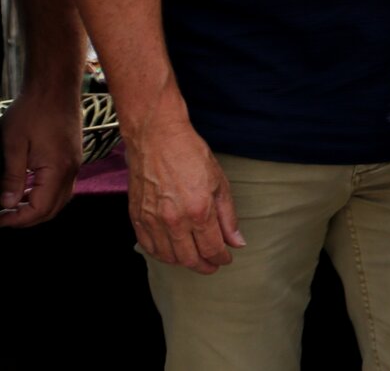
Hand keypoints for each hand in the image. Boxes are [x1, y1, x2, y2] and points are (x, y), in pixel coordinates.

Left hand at [0, 83, 83, 226]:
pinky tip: (26, 190)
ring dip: (37, 208)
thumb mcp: (12, 145)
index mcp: (57, 169)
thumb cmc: (33, 110)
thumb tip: (7, 204)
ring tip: (12, 206)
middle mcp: (71, 169)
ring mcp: (74, 163)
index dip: (17, 219)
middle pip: (53, 209)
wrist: (55, 87)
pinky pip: (61, 186)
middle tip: (3, 218)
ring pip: (59, 199)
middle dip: (28, 218)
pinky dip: (44, 195)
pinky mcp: (71, 156)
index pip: (40, 208)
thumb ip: (12, 177)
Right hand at [126, 120, 243, 273]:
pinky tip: (172, 252)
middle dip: (205, 266)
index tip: (227, 258)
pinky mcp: (137, 218)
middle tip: (213, 265)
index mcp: (198, 211)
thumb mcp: (219, 183)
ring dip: (184, 262)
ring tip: (195, 259)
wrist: (157, 139)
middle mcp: (174, 220)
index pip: (212, 248)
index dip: (221, 258)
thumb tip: (236, 242)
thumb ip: (227, 217)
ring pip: (168, 256)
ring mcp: (152, 221)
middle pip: (190, 258)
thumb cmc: (191, 156)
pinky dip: (162, 254)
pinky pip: (149, 247)